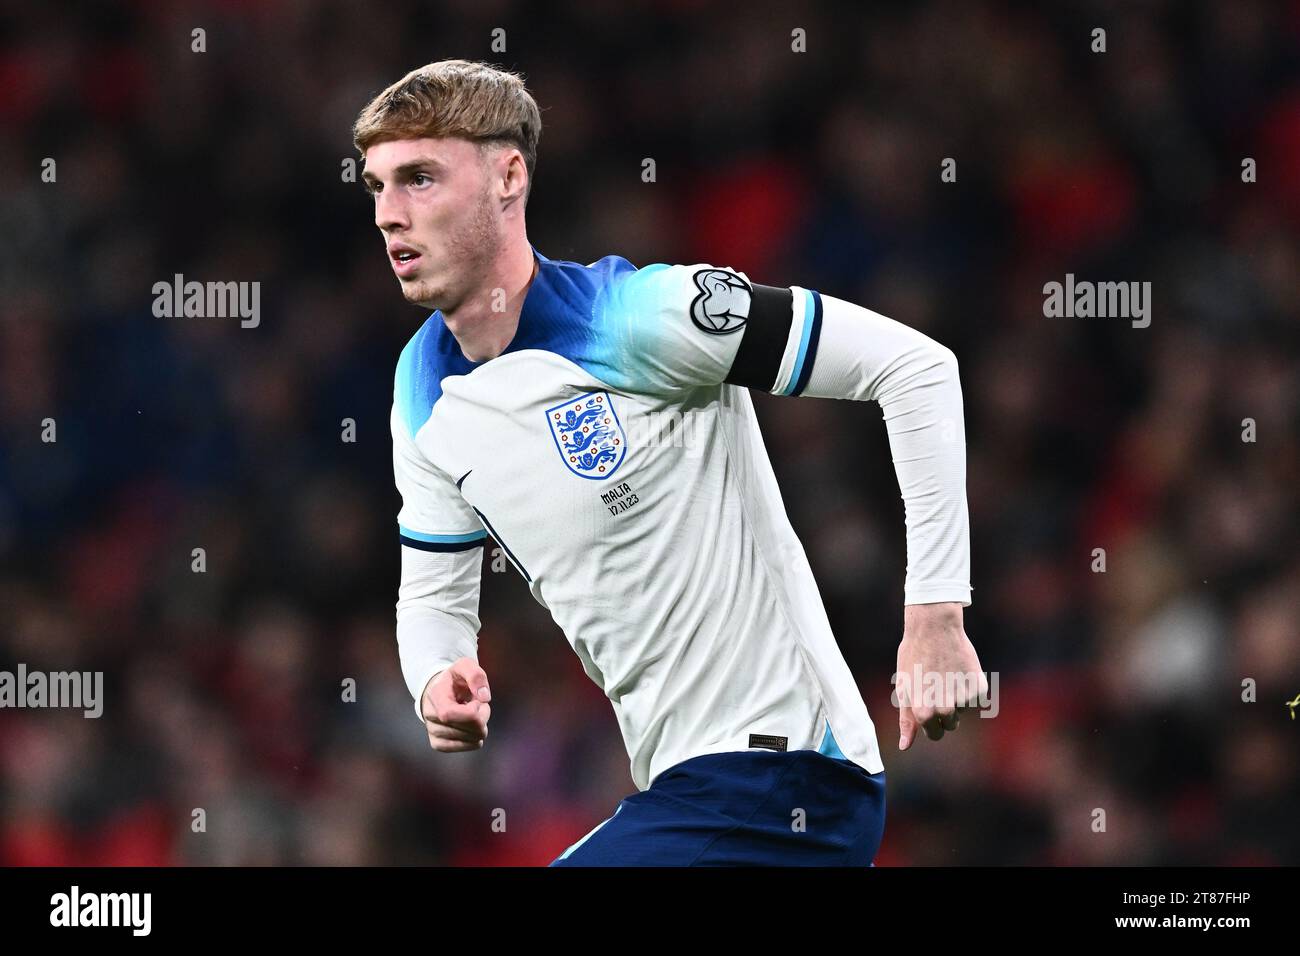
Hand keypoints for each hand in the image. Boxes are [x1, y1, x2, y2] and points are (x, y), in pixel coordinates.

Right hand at [421, 657, 491, 752]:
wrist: (443, 690)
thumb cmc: (456, 678)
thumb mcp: (465, 665)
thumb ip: (476, 675)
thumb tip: (485, 698)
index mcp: (435, 694)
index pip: (448, 714)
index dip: (470, 714)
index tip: (479, 702)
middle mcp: (429, 714)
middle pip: (462, 728)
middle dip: (482, 718)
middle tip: (482, 705)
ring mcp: (432, 730)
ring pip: (466, 739)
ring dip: (479, 728)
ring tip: (474, 714)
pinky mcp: (438, 743)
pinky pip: (462, 747)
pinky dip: (474, 739)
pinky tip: (472, 728)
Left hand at [894, 602, 986, 750]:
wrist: (934, 628)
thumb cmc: (914, 657)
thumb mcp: (904, 689)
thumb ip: (906, 720)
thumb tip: (905, 746)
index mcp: (923, 714)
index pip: (934, 734)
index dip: (930, 720)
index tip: (928, 702)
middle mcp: (944, 711)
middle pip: (950, 725)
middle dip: (945, 711)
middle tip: (937, 686)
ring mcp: (963, 700)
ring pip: (963, 710)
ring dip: (957, 698)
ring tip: (946, 675)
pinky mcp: (979, 689)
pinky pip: (977, 698)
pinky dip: (971, 687)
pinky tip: (959, 670)